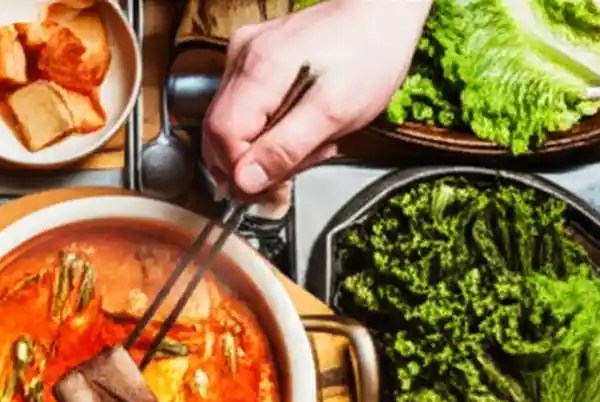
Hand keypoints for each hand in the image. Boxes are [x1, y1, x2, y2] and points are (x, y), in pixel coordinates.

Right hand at [202, 0, 430, 195]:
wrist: (381, 15)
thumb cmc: (368, 55)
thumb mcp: (335, 113)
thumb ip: (286, 149)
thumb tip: (245, 181)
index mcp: (260, 69)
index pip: (220, 136)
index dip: (239, 171)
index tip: (268, 187)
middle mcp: (242, 58)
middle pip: (218, 133)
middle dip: (254, 162)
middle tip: (297, 163)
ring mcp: (244, 57)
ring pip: (231, 126)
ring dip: (265, 148)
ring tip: (307, 139)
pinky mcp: (252, 60)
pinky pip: (244, 110)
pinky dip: (269, 129)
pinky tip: (298, 123)